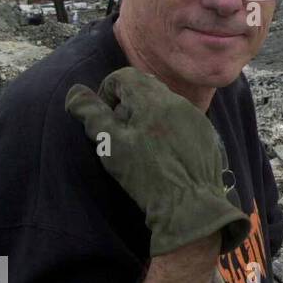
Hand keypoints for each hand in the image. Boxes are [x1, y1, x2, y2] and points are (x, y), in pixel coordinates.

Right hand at [65, 68, 248, 255]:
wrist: (191, 205)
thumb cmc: (146, 175)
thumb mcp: (111, 145)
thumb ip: (93, 114)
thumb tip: (75, 92)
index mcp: (154, 100)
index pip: (125, 76)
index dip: (107, 92)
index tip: (105, 117)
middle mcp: (178, 102)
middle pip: (145, 88)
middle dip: (127, 105)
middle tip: (121, 134)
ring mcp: (195, 117)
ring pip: (164, 104)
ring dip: (148, 116)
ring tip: (142, 147)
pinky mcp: (206, 133)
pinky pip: (181, 120)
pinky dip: (167, 128)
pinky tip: (164, 154)